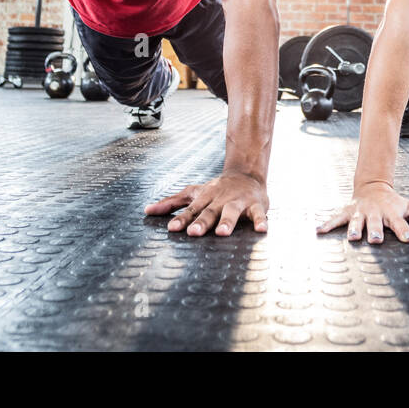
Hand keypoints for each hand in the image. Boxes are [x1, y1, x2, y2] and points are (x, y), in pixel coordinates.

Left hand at [146, 172, 268, 235]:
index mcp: (205, 198)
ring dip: (227, 222)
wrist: (246, 174)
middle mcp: (220, 200)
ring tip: (222, 233)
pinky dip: (261, 221)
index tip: (172, 228)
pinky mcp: (256, 205)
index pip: (191, 210)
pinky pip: (258, 214)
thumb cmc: (217, 189)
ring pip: (232, 212)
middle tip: (193, 233)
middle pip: (210, 212)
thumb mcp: (193, 193)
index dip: (182, 219)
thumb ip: (172, 202)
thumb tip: (147, 210)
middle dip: (202, 223)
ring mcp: (238, 202)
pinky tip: (261, 230)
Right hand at [316, 180, 408, 243]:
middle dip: (375, 231)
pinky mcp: (347, 212)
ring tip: (352, 238)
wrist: (372, 186)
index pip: (400, 224)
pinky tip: (319, 231)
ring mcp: (360, 213)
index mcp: (391, 213)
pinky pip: (336, 219)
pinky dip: (327, 224)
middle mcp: (375, 213)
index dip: (404, 231)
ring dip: (354, 229)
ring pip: (356, 222)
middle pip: (376, 224)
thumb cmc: (394, 202)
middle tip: (376, 240)